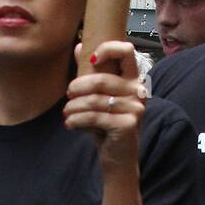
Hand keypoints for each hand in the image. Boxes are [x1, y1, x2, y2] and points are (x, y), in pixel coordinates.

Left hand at [64, 40, 146, 174]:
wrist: (118, 157)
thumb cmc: (107, 125)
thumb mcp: (100, 97)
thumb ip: (91, 73)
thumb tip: (80, 47)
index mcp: (133, 79)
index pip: (126, 51)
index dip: (108, 49)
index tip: (92, 58)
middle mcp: (138, 91)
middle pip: (101, 80)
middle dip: (78, 87)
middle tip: (68, 95)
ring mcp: (135, 108)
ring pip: (94, 100)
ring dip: (74, 107)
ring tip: (66, 113)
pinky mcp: (127, 124)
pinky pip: (95, 117)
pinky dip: (77, 120)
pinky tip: (70, 123)